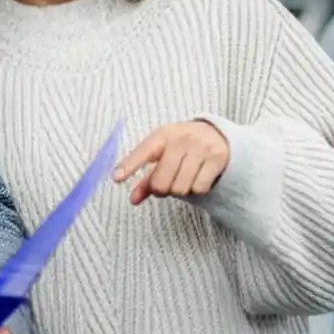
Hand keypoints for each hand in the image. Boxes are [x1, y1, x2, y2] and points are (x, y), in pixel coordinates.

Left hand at [113, 121, 229, 204]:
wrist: (217, 134)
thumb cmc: (181, 148)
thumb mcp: (162, 154)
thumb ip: (147, 178)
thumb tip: (133, 199)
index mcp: (162, 135)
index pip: (143, 152)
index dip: (129, 165)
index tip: (116, 178)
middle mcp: (181, 139)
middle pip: (162, 181)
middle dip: (161, 190)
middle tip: (166, 186)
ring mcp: (200, 147)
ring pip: (181, 188)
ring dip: (180, 190)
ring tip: (183, 179)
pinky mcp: (217, 157)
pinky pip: (200, 188)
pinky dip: (197, 189)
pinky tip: (198, 178)